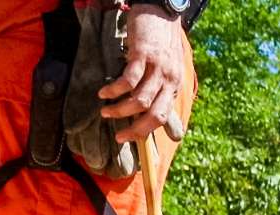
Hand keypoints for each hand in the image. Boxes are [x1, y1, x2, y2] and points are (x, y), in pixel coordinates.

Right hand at [98, 6, 186, 143]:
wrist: (161, 9)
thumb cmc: (161, 39)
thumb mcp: (168, 67)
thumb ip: (162, 90)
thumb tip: (156, 114)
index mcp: (174, 85)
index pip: (162, 117)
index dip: (144, 132)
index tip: (128, 137)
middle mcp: (169, 79)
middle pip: (153, 114)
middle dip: (134, 130)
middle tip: (118, 135)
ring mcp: (157, 68)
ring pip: (140, 100)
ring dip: (120, 110)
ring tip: (105, 111)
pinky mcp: (143, 55)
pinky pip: (128, 80)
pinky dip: (114, 90)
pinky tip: (104, 93)